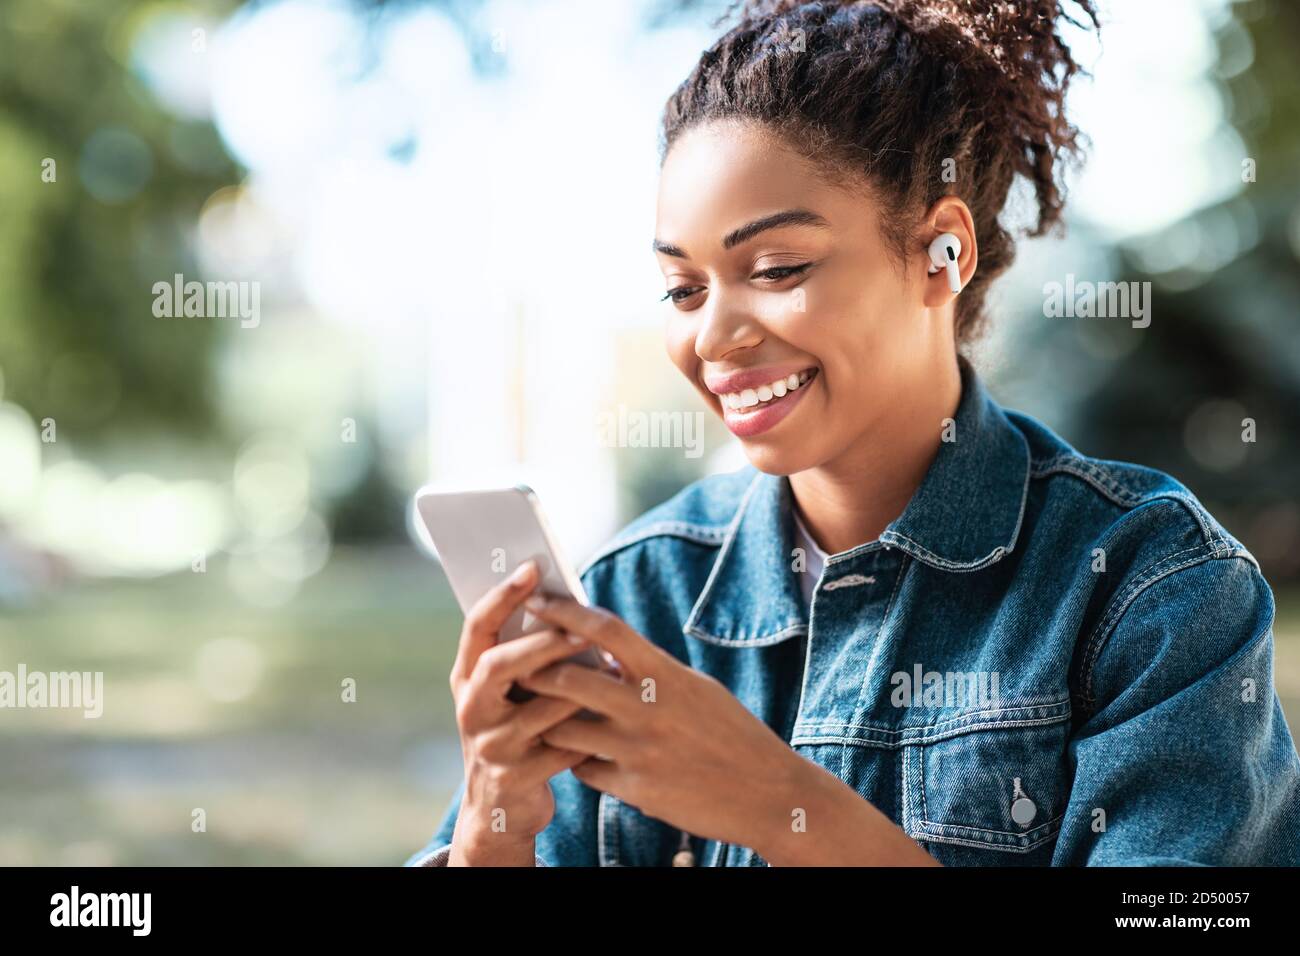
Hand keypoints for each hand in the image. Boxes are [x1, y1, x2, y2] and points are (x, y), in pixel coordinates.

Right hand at [446, 560, 592, 864]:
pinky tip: (609, 726)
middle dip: (543, 644)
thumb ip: (526, 654)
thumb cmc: (517, 729)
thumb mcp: (509, 692)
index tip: (532, 568)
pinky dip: (590, 734)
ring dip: (579, 691)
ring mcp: (490, 745)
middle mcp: (470, 708)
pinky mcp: (515, 778)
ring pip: (541, 707)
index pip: (477, 626)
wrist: (500, 808)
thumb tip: (568, 601)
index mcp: (466, 676)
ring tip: (610, 675)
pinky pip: (564, 747)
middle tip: (583, 631)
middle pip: (500, 664)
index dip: (503, 595)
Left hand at [514, 595, 804, 852]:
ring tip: (534, 715)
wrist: (768, 792)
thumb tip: (605, 650)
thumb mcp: (694, 689)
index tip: (536, 602)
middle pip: (568, 678)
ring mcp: (638, 751)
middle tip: (513, 664)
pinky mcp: (634, 790)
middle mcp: (648, 708)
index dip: (564, 612)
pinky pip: (585, 770)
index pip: (604, 629)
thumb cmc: (730, 732)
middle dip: (533, 670)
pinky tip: (578, 758)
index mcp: (665, 674)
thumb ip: (650, 670)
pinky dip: (577, 762)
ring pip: (563, 729)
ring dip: (545, 721)